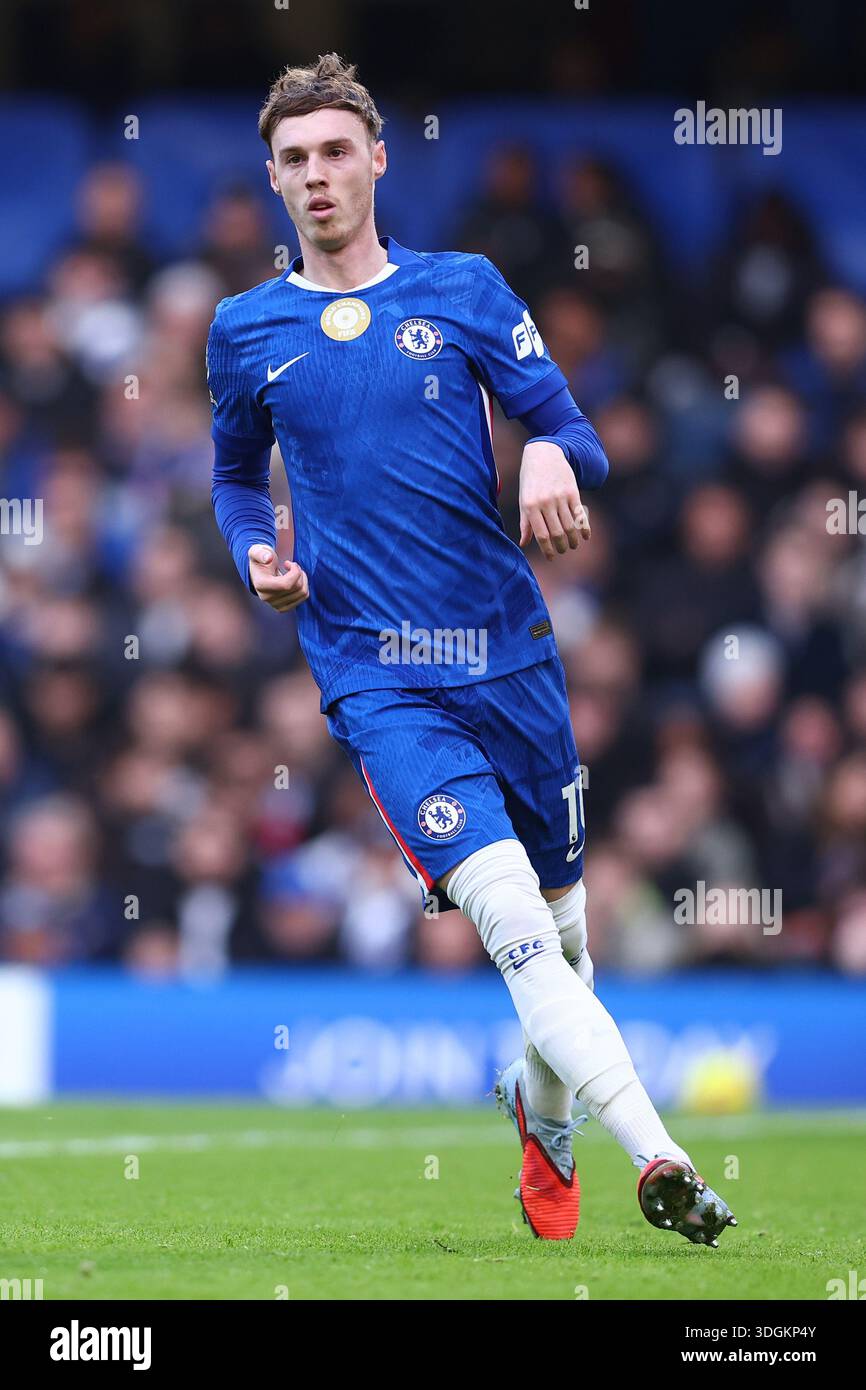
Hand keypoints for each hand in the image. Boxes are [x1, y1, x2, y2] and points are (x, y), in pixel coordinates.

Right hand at [247, 544, 308, 611]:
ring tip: (294, 571)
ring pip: (302, 593)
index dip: (294, 571)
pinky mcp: (283, 607)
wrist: (258, 571)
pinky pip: (303, 598)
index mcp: (261, 585)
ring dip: (303, 579)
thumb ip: (260, 553)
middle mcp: (267, 598)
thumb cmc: (260, 559)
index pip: (286, 584)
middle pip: (296, 588)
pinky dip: (304, 586)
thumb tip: (268, 558)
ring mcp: (275, 605)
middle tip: (292, 565)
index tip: (288, 562)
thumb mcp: (256, 551)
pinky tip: (295, 580)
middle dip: (299, 572)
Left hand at [518, 441, 590, 559]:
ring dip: (573, 540)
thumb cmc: (531, 480)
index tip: (551, 558)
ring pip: (570, 525)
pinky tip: (586, 536)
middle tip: (563, 551)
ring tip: (573, 545)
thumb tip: (523, 544)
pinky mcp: (572, 491)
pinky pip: (580, 514)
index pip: (541, 535)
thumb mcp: (524, 500)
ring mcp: (560, 497)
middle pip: (558, 533)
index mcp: (530, 506)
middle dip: (561, 546)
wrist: (544, 454)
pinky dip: (584, 527)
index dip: (547, 550)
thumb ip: (525, 523)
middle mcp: (546, 502)